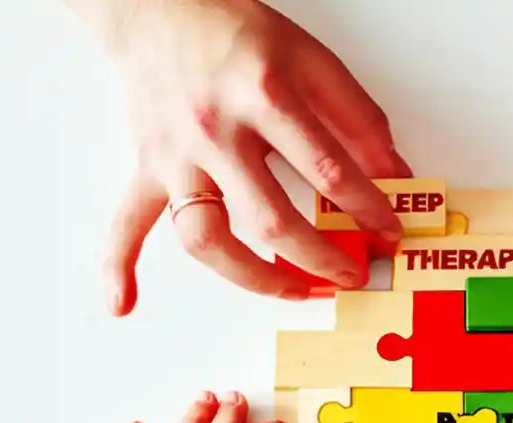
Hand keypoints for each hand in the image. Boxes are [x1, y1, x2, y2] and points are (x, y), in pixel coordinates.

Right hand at [83, 0, 411, 314]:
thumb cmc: (234, 33)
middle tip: (351, 274)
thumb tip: (394, 175)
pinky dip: (117, 266)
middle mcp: (216, 132)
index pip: (328, 171)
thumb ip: (357, 118)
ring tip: (292, 293)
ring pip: (208, 237)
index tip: (388, 231)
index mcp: (265, 97)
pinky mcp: (145, 168)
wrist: (159, 7)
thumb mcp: (311, 60)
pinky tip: (122, 303)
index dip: (367, 209)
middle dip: (321, 258)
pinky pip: (125, 223)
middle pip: (272, 219)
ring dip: (253, 278)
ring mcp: (176, 157)